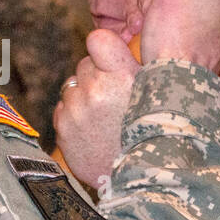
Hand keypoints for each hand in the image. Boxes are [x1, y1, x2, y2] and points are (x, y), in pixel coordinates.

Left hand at [54, 28, 140, 188]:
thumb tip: (118, 41)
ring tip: (105, 118)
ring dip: (84, 96)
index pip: (98, 39)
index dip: (103, 48)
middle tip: (115, 99)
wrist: (141, 179)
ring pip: (72, 86)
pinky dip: (74, 115)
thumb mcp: (156, 93)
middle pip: (85, 64)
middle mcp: (95, 90)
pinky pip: (63, 108)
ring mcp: (76, 110)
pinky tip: (93, 129)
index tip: (108, 59)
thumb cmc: (153, 132)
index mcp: (122, 76)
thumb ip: (133, 67)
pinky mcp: (63, 129)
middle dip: (97, 76)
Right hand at [124, 0, 219, 72]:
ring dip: (155, 12)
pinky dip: (162, 28)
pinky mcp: (204, 47)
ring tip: (147, 27)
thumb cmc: (175, 38)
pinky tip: (151, 37)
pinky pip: (179, 25)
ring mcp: (219, 30)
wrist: (174, 88)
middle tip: (151, 10)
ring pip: (178, 4)